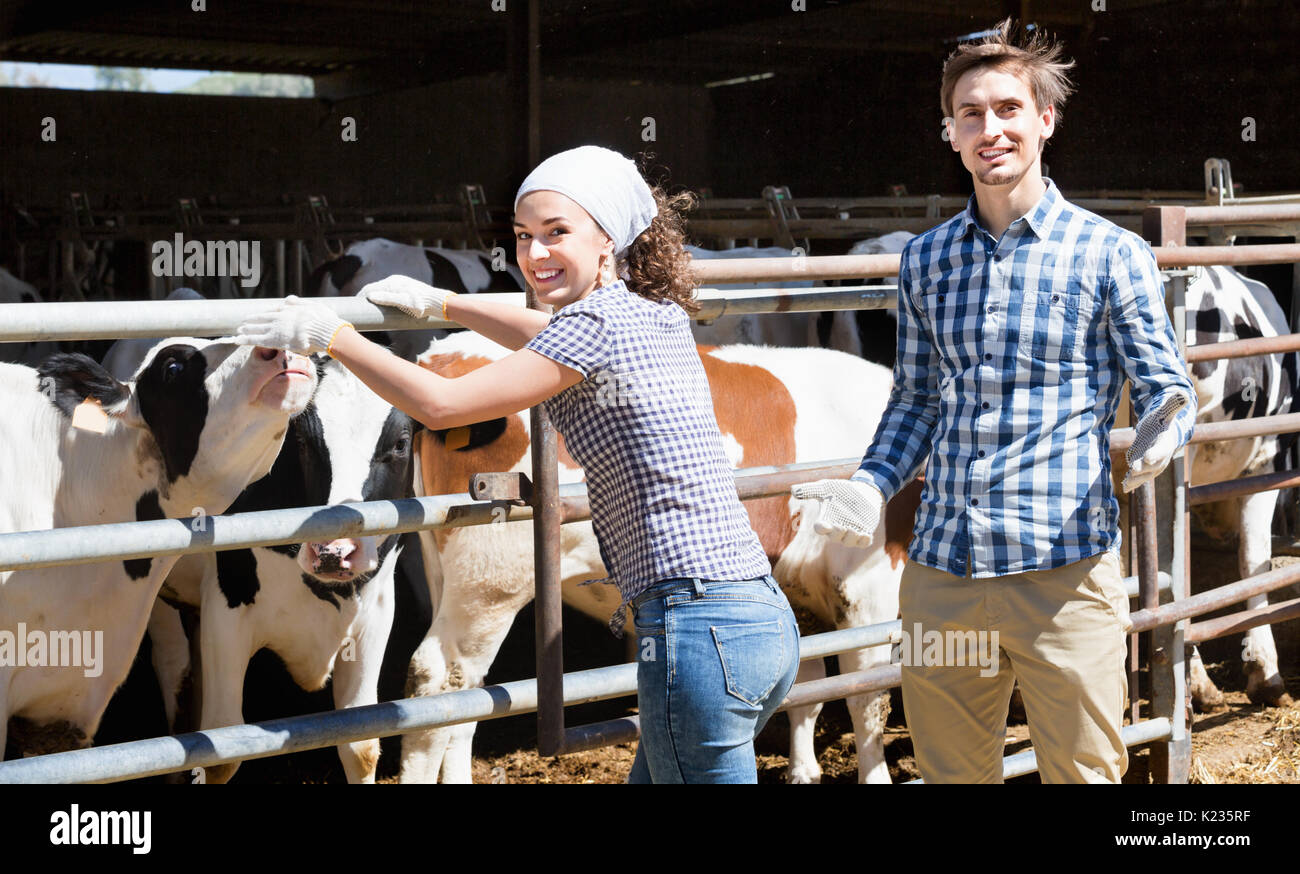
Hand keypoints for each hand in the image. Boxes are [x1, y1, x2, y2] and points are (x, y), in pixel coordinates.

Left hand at [235, 295, 350, 355]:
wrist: (323, 330)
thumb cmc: (324, 321)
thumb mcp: (314, 307)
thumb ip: (299, 303)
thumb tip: (288, 298)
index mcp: (290, 309)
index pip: (275, 311)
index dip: (267, 313)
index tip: (261, 315)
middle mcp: (280, 317)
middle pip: (262, 318)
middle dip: (252, 320)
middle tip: (244, 322)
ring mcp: (275, 327)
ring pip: (256, 328)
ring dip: (246, 329)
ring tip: (238, 330)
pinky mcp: (273, 339)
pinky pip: (255, 339)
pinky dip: (245, 339)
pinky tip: (237, 340)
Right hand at [362, 275, 456, 320]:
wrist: (437, 302)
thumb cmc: (421, 303)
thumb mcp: (403, 302)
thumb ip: (387, 298)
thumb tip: (370, 296)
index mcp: (392, 282)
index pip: (371, 288)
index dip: (361, 296)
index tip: (354, 305)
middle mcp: (395, 281)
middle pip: (376, 289)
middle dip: (366, 297)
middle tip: (359, 308)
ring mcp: (401, 285)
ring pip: (383, 291)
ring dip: (375, 298)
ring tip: (369, 308)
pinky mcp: (406, 290)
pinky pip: (390, 294)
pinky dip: (383, 299)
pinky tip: (383, 306)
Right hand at [790, 478, 883, 547]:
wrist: (863, 490)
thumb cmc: (841, 490)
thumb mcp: (825, 487)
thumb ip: (810, 490)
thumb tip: (793, 489)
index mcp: (826, 520)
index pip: (821, 528)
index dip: (822, 528)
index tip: (825, 525)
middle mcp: (837, 529)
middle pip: (834, 537)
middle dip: (837, 533)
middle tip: (841, 527)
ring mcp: (851, 532)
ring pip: (848, 541)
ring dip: (851, 538)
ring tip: (853, 530)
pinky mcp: (865, 533)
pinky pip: (863, 543)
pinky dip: (864, 541)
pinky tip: (867, 536)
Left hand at [1122, 392, 1189, 492]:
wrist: (1163, 431)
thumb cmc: (1163, 420)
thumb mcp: (1167, 410)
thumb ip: (1173, 404)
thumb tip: (1184, 393)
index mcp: (1166, 442)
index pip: (1163, 449)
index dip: (1156, 453)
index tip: (1148, 457)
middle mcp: (1161, 456)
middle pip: (1154, 465)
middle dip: (1144, 469)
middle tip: (1134, 470)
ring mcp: (1152, 463)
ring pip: (1146, 474)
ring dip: (1137, 479)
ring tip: (1126, 484)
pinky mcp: (1143, 467)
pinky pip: (1138, 477)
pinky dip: (1132, 482)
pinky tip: (1124, 487)